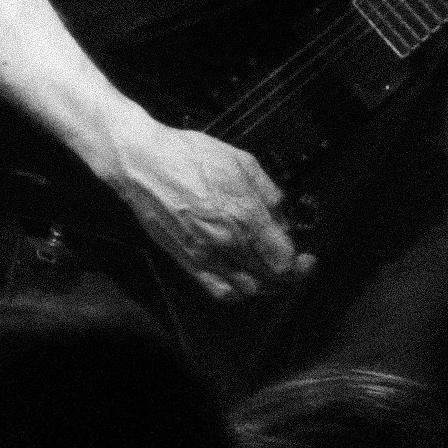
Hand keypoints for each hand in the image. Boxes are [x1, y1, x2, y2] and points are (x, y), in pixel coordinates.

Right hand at [93, 115, 304, 299]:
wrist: (142, 163)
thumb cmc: (188, 155)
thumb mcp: (241, 162)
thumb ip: (269, 193)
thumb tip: (283, 218)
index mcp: (246, 216)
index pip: (284, 259)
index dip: (300, 261)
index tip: (305, 255)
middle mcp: (228, 242)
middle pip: (271, 277)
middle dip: (289, 272)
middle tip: (294, 262)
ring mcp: (206, 255)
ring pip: (249, 289)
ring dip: (265, 284)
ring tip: (268, 270)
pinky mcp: (187, 261)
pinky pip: (219, 290)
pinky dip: (238, 292)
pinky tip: (243, 280)